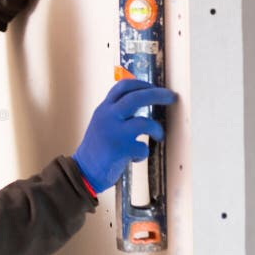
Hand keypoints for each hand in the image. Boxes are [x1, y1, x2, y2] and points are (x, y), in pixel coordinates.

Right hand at [73, 79, 176, 193]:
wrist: (83, 170)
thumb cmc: (96, 148)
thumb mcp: (101, 123)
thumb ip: (116, 112)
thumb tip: (141, 101)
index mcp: (103, 109)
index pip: (122, 87)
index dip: (142, 84)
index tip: (154, 87)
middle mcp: (108, 117)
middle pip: (136, 97)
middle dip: (158, 95)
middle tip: (171, 97)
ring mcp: (115, 132)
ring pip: (145, 122)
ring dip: (156, 129)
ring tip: (158, 135)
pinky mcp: (121, 149)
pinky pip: (143, 147)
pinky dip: (142, 153)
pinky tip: (134, 158)